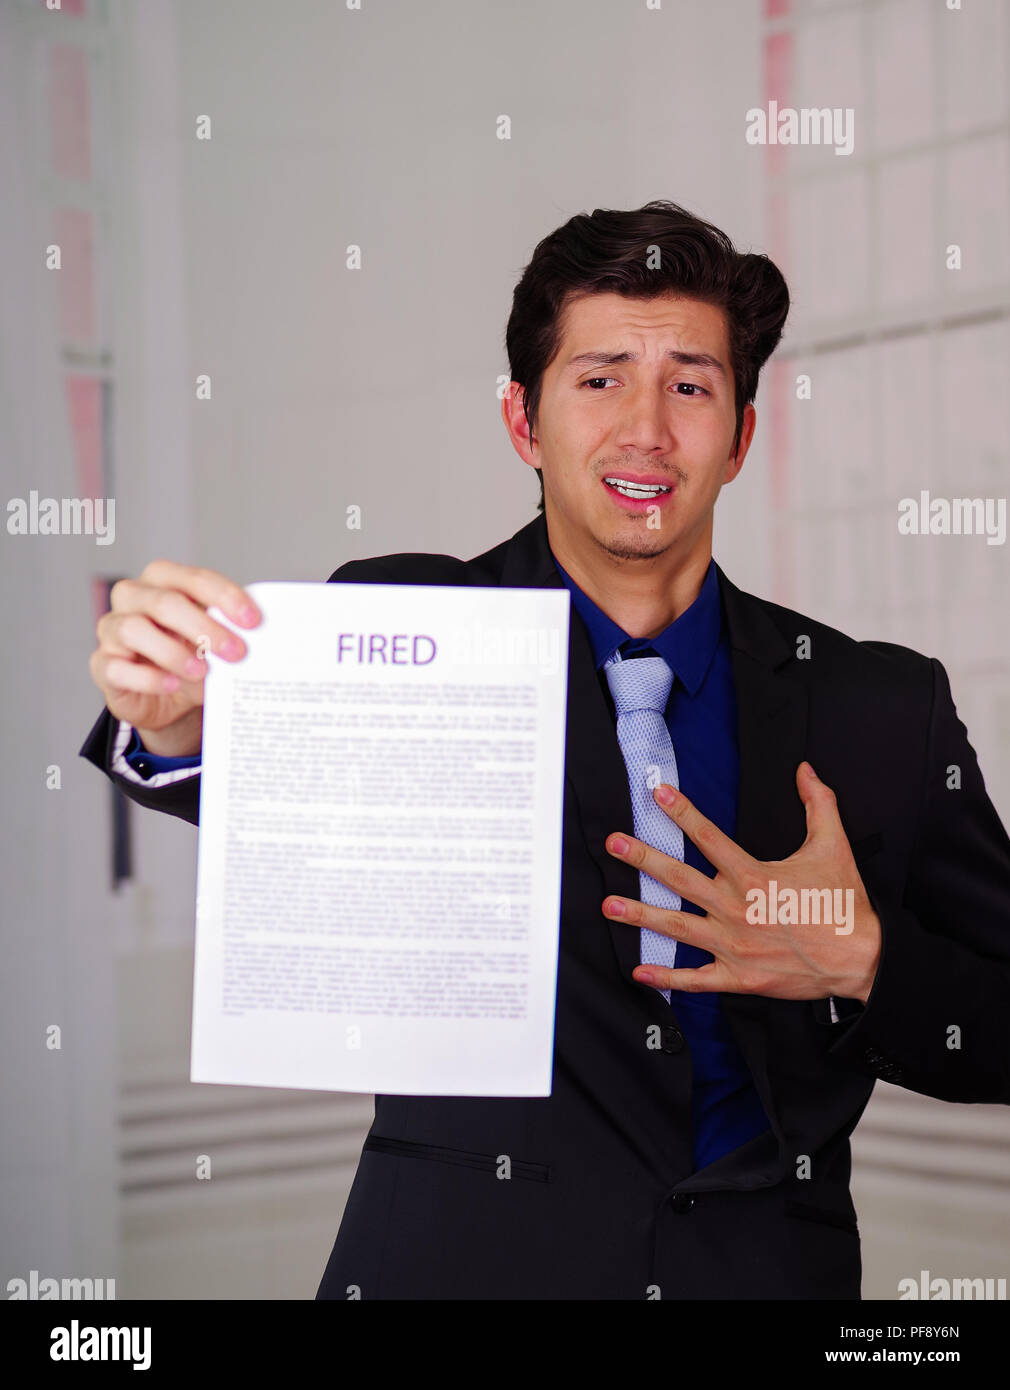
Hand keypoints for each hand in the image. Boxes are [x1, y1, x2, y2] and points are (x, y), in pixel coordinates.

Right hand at [88, 560, 260, 755]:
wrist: (167, 699)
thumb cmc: (192, 659)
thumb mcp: (214, 644)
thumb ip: (230, 633)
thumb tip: (261, 636)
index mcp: (163, 581)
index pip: (194, 578)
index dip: (224, 597)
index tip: (252, 621)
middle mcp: (132, 598)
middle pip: (164, 602)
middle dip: (204, 627)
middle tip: (236, 652)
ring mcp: (112, 630)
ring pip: (135, 629)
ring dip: (174, 651)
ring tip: (203, 672)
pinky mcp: (102, 664)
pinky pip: (117, 667)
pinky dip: (148, 677)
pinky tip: (172, 685)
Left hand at [602, 762, 881, 1003]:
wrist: (862, 961)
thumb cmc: (845, 905)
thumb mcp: (834, 847)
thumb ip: (818, 804)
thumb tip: (806, 769)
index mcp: (755, 876)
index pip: (710, 838)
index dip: (683, 813)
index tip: (658, 795)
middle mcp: (737, 909)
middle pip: (680, 879)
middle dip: (643, 859)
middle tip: (614, 844)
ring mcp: (734, 946)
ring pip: (678, 927)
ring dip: (640, 915)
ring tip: (609, 905)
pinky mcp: (739, 977)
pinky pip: (696, 979)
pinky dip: (668, 977)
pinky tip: (640, 970)